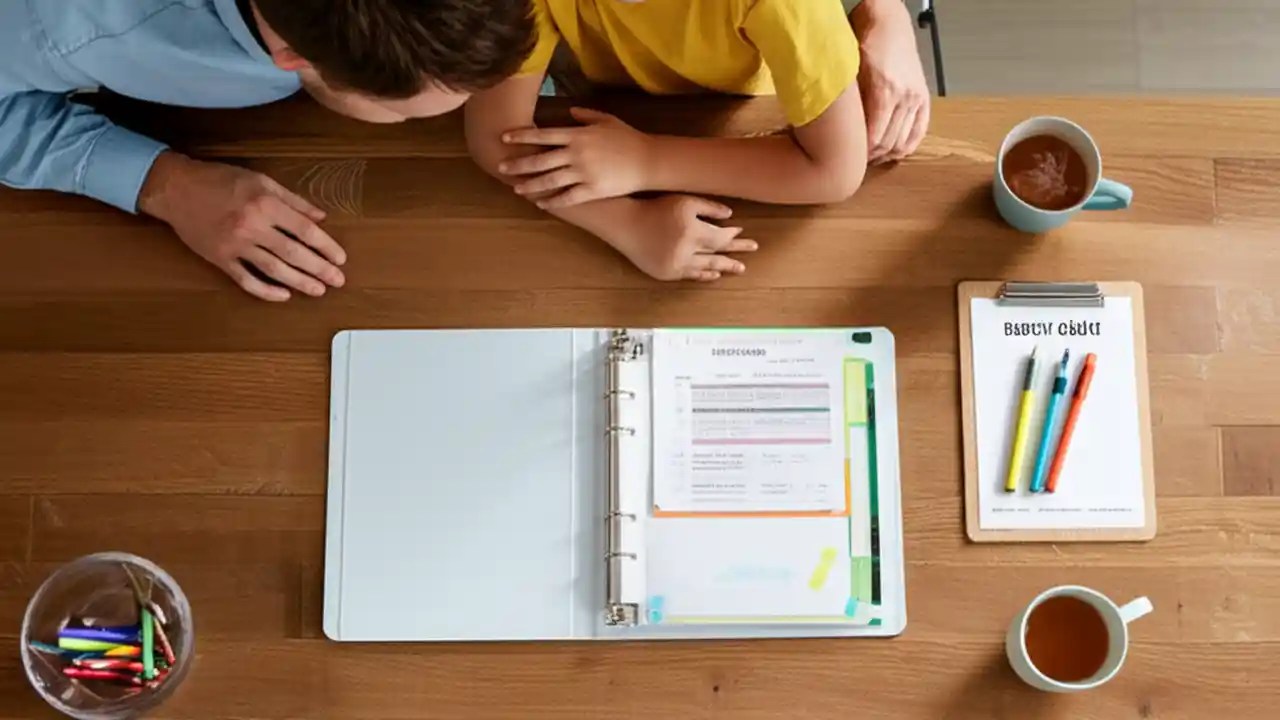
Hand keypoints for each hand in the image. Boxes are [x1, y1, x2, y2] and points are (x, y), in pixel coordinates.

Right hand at [139, 153, 346, 300]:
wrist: (176, 188)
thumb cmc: (220, 180)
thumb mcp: (261, 180)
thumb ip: (293, 200)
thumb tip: (320, 218)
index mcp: (265, 205)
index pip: (305, 230)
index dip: (326, 247)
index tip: (340, 259)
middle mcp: (252, 226)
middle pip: (293, 253)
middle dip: (319, 269)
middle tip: (337, 281)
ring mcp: (235, 245)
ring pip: (274, 269)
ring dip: (299, 282)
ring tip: (318, 291)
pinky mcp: (220, 258)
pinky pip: (246, 280)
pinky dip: (265, 290)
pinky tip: (283, 295)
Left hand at [499, 107, 652, 208]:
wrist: (648, 161)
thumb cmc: (628, 138)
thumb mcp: (606, 120)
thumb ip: (585, 115)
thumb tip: (569, 110)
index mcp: (578, 135)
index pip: (543, 134)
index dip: (522, 136)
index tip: (504, 138)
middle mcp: (576, 154)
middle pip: (540, 159)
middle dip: (519, 163)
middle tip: (501, 167)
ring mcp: (583, 173)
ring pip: (549, 181)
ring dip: (530, 185)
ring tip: (516, 188)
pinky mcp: (592, 190)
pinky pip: (567, 197)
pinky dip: (552, 201)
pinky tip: (541, 204)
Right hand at [612, 195, 756, 281]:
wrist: (625, 224)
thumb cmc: (654, 208)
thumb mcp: (683, 201)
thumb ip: (708, 207)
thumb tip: (730, 215)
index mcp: (691, 231)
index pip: (719, 237)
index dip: (732, 235)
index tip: (742, 232)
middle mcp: (685, 251)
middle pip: (717, 253)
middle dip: (736, 252)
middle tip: (753, 249)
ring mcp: (675, 265)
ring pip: (706, 267)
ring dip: (724, 267)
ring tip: (739, 268)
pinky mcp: (666, 273)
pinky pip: (690, 275)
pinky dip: (704, 274)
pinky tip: (714, 274)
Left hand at [853, 0, 930, 163]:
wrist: (887, 22)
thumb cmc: (863, 42)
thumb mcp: (849, 74)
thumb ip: (848, 105)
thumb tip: (838, 134)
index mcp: (884, 90)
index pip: (873, 138)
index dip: (860, 153)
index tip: (849, 159)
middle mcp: (904, 96)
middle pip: (888, 143)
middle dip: (871, 157)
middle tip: (857, 162)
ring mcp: (916, 97)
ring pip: (903, 141)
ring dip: (887, 154)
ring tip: (872, 158)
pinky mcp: (923, 97)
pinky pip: (919, 131)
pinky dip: (907, 146)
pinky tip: (895, 153)